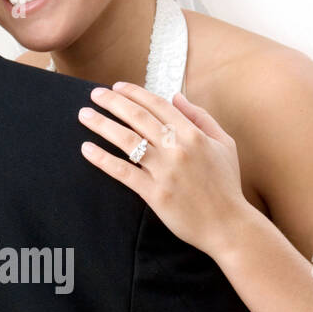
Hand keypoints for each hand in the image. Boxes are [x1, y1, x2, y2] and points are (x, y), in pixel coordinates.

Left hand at [79, 82, 250, 258]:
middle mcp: (177, 148)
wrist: (228, 225)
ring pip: (127, 140)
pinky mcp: (155, 193)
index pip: (158, 105)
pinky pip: (123, 172)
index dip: (135, 93)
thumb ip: (201, 117)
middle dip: (112, 102)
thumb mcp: (224, 144)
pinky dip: (103, 159)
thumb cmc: (226, 184)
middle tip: (94, 95)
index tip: (116, 87)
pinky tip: (87, 149)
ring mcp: (165, 171)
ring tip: (84, 115)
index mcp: (193, 134)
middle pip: (138, 117)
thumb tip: (177, 97)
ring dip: (102, 124)